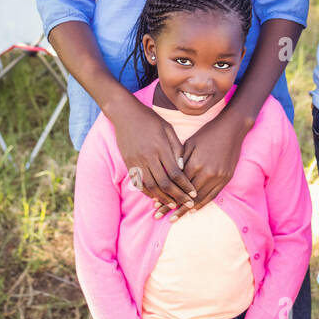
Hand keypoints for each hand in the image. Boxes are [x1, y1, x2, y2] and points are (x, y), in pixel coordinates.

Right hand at [111, 96, 196, 216]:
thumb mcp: (168, 128)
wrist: (125, 113)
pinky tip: (156, 197)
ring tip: (173, 205)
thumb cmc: (150, 119)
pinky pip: (138, 183)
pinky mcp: (128, 163)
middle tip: (187, 204)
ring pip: (151, 186)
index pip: (176, 173)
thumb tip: (182, 168)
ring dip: (163, 198)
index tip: (193, 194)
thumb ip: (176, 148)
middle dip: (177, 196)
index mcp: (161, 147)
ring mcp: (137, 161)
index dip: (185, 186)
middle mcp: (148, 156)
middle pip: (164, 183)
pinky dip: (148, 192)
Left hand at [156, 106, 248, 219]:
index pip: (177, 185)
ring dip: (185, 209)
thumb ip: (180, 160)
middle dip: (172, 207)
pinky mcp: (226, 178)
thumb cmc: (208, 133)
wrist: (231, 128)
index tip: (155, 204)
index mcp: (195, 163)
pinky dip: (202, 204)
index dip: (165, 195)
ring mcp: (218, 177)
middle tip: (159, 216)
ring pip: (199, 198)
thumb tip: (168, 175)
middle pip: (186, 195)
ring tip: (174, 218)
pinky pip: (212, 195)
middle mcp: (207, 172)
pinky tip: (192, 210)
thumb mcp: (190, 143)